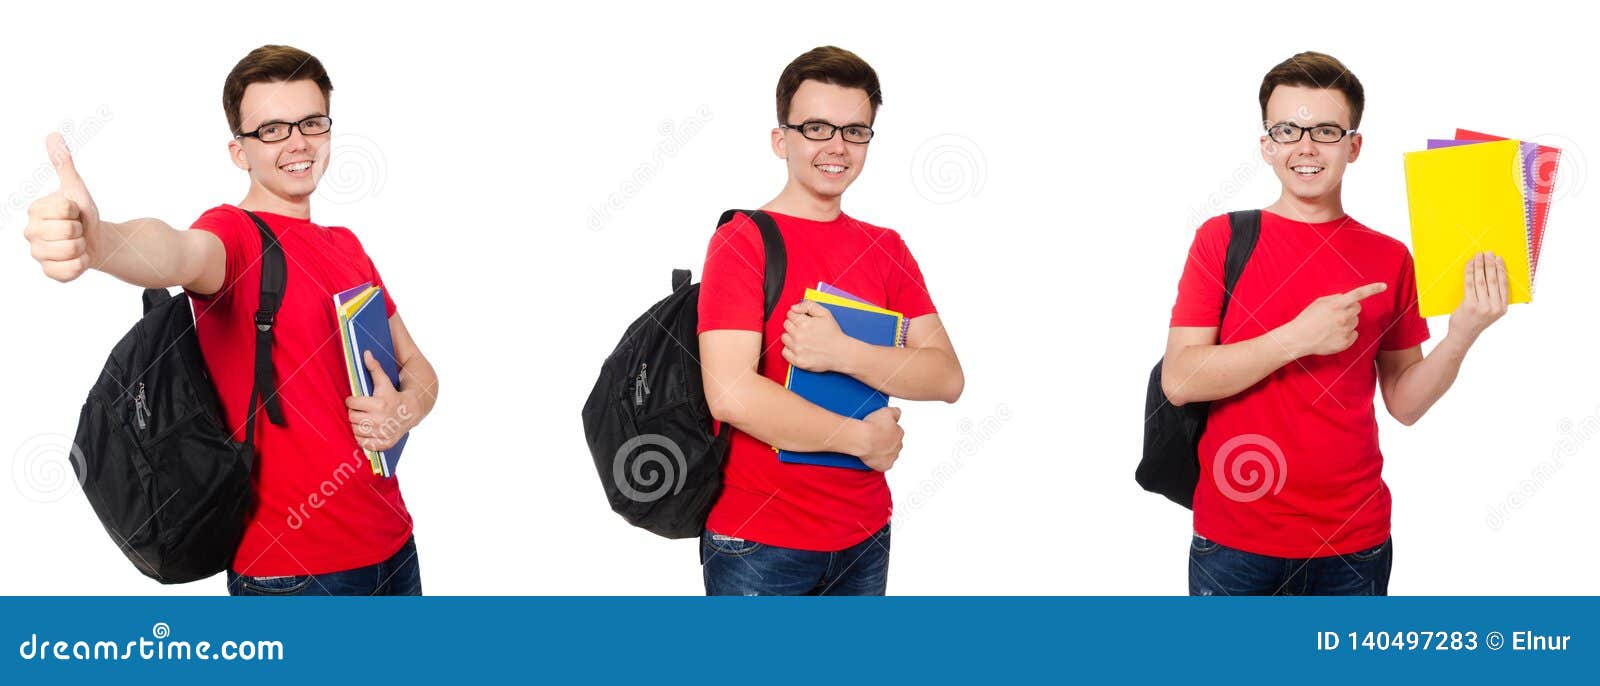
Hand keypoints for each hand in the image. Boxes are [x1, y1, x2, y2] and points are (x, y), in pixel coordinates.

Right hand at [24, 133, 101, 281]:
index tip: (73, 212)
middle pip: (67, 231)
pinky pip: (70, 271)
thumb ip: (64, 164)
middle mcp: (30, 233)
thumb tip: (53, 135)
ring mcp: (38, 254)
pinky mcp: (49, 273)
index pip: (64, 209)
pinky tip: (78, 259)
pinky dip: (82, 264)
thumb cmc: (83, 214)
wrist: (96, 241)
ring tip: (77, 242)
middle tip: (77, 229)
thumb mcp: (76, 188)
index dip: (77, 210)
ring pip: (70, 251)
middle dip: (81, 229)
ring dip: (82, 247)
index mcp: (34, 211)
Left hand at [345, 350, 416, 451]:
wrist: (411, 411)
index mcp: (379, 404)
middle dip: (354, 412)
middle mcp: (380, 420)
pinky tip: (368, 430)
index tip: (356, 400)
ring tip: (365, 419)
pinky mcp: (384, 444)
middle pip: (352, 417)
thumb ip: (374, 368)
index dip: (352, 400)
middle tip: (362, 410)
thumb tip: (366, 353)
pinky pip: (363, 443)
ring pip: (355, 430)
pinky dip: (362, 438)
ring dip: (357, 425)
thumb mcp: (384, 382)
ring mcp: (382, 433)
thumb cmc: (394, 394)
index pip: (351, 403)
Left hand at [781, 300, 858, 372]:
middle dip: (793, 324)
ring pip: (784, 337)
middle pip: (786, 324)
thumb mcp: (825, 313)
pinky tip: (798, 347)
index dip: (796, 315)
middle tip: (803, 329)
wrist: (841, 353)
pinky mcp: (798, 360)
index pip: (790, 314)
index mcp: (805, 323)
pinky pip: (784, 352)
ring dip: (790, 336)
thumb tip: (794, 307)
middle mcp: (799, 336)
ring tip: (801, 338)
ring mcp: (797, 349)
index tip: (802, 319)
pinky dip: (789, 349)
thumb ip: (809, 306)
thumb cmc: (834, 334)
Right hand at [855, 406, 903, 471]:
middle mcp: (899, 446)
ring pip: (889, 454)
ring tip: (871, 448)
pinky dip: (878, 462)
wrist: (862, 439)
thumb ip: (895, 411)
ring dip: (883, 452)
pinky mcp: (885, 466)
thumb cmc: (872, 425)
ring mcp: (892, 457)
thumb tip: (898, 413)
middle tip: (874, 438)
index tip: (879, 430)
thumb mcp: (886, 411)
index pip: (896, 432)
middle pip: (893, 444)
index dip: (887, 430)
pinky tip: (872, 457)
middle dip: (886, 442)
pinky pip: (883, 464)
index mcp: (900, 433)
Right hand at [1281, 282, 1387, 356]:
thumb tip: (1345, 297)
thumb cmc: (1306, 319)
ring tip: (1331, 327)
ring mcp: (1345, 330)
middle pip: (1358, 309)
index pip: (1359, 294)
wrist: (1298, 339)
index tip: (1384, 286)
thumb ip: (1334, 298)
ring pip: (1355, 322)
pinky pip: (1354, 334)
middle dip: (1350, 309)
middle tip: (1337, 314)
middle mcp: (1343, 317)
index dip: (1373, 288)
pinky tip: (1333, 335)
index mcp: (1337, 305)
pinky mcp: (1346, 343)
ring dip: (1347, 322)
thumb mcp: (1318, 303)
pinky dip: (1347, 334)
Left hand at [1448, 252, 1508, 340]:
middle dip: (1490, 264)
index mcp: (1503, 308)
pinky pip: (1470, 284)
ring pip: (1481, 280)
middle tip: (1488, 253)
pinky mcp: (1470, 305)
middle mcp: (1495, 307)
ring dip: (1479, 266)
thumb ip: (1495, 297)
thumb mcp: (1491, 311)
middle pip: (1493, 280)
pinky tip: (1469, 265)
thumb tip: (1495, 274)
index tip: (1499, 259)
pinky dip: (1469, 272)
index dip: (1502, 270)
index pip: (1504, 284)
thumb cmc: (1476, 320)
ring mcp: (1483, 307)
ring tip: (1478, 256)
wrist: (1463, 335)